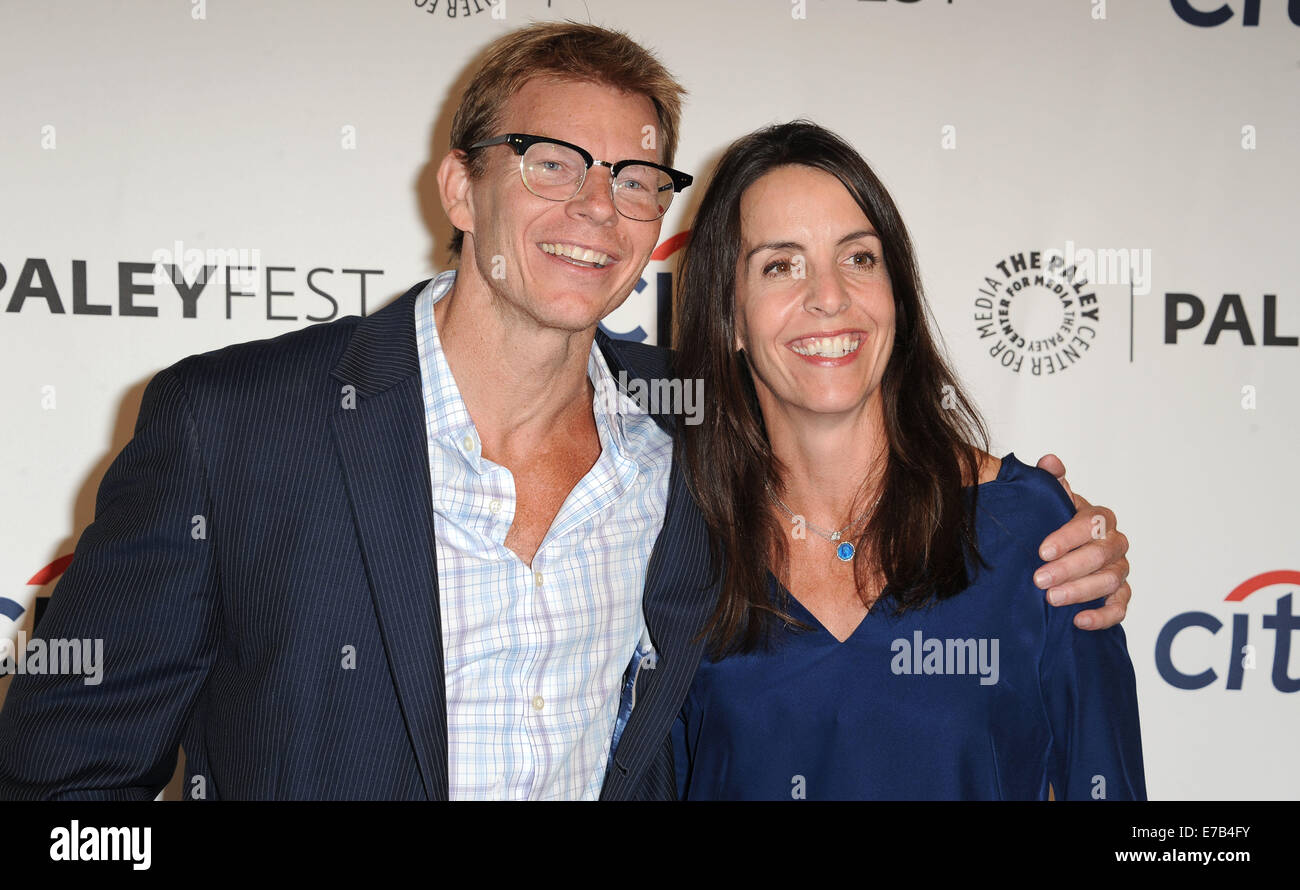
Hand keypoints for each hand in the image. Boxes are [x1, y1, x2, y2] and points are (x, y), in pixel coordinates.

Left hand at [1034, 454, 1130, 630]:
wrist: (1059, 552)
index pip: (1093, 524)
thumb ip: (1049, 482)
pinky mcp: (1119, 595)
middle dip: (1069, 568)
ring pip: (1111, 581)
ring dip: (1080, 591)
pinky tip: (1078, 620)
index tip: (1042, 550)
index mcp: (1099, 518)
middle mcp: (1115, 543)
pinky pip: (1120, 607)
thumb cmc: (1053, 524)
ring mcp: (1120, 569)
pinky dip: (1102, 616)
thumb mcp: (1048, 501)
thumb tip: (1050, 462)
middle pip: (1101, 555)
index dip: (1069, 537)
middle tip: (1039, 579)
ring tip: (1050, 599)